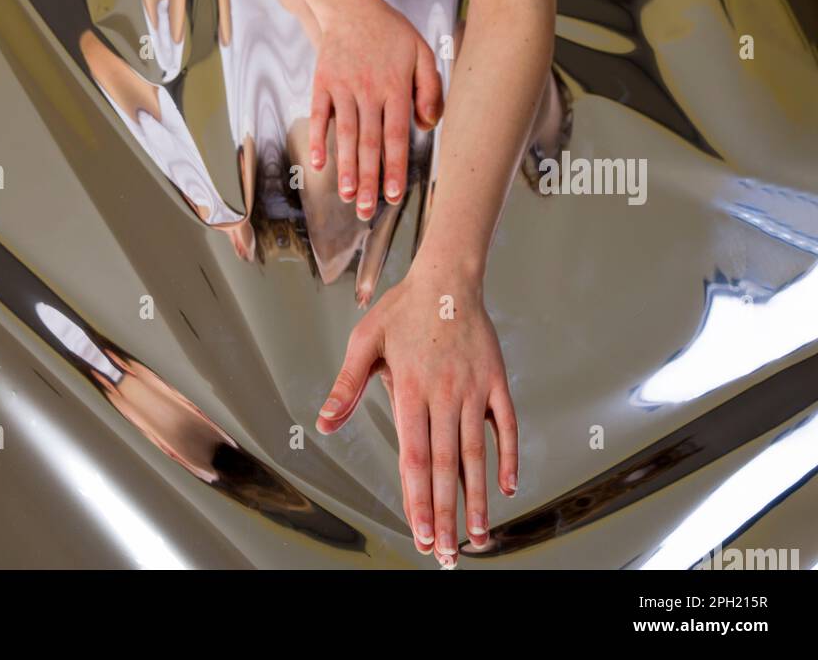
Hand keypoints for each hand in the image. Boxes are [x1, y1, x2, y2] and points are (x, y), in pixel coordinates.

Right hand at [308, 0, 443, 217]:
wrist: (350, 5)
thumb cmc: (390, 32)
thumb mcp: (422, 52)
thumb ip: (430, 88)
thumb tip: (427, 123)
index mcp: (395, 87)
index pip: (397, 135)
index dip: (395, 167)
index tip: (393, 194)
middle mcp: (368, 90)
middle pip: (369, 143)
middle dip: (368, 179)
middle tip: (366, 210)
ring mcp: (343, 87)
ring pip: (345, 135)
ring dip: (345, 168)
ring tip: (346, 194)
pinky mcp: (322, 83)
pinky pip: (318, 116)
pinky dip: (317, 140)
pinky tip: (318, 164)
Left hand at [315, 263, 517, 565]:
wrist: (446, 277)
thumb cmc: (402, 309)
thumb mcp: (365, 340)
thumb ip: (346, 385)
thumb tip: (323, 424)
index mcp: (410, 388)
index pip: (415, 456)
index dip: (417, 498)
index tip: (420, 533)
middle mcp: (445, 393)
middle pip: (446, 464)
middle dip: (446, 513)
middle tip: (447, 553)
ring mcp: (474, 388)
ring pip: (477, 452)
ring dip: (478, 498)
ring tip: (479, 536)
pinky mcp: (496, 379)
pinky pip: (506, 425)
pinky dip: (508, 457)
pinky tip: (507, 487)